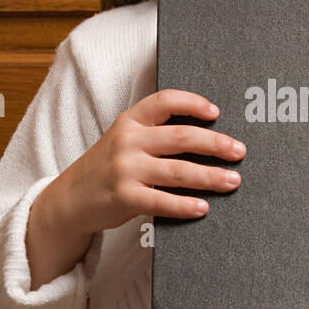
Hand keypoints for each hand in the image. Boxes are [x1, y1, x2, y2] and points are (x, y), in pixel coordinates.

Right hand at [56, 89, 245, 234]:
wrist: (69, 200)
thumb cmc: (106, 168)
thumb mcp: (123, 140)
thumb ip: (154, 134)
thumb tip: (205, 136)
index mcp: (130, 121)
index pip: (164, 101)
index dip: (193, 103)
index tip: (216, 112)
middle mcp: (128, 141)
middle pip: (181, 137)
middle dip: (215, 143)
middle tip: (239, 151)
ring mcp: (126, 170)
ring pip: (178, 171)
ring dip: (211, 177)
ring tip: (233, 180)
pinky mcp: (124, 198)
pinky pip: (163, 202)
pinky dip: (186, 205)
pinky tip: (204, 206)